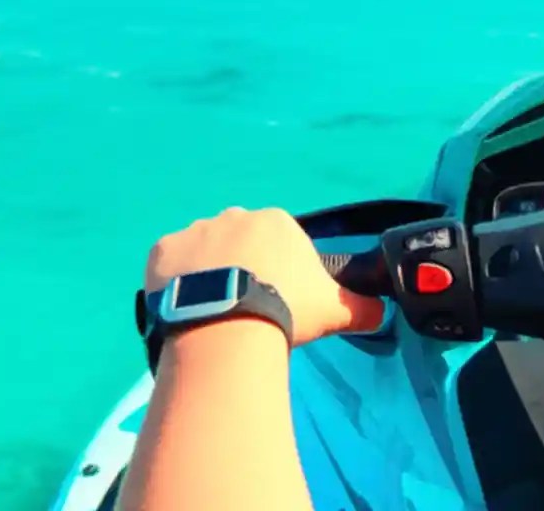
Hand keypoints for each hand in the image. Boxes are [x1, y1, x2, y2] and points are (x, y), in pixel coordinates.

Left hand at [145, 207, 385, 344]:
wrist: (227, 327)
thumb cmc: (285, 309)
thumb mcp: (334, 309)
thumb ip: (361, 307)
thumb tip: (382, 313)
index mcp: (277, 221)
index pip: (279, 240)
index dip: (279, 268)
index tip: (278, 295)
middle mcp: (234, 215)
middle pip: (240, 240)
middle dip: (243, 264)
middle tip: (247, 303)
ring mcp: (194, 231)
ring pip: (205, 250)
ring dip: (209, 271)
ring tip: (215, 309)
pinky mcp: (162, 250)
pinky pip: (172, 263)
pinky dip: (177, 279)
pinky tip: (188, 305)